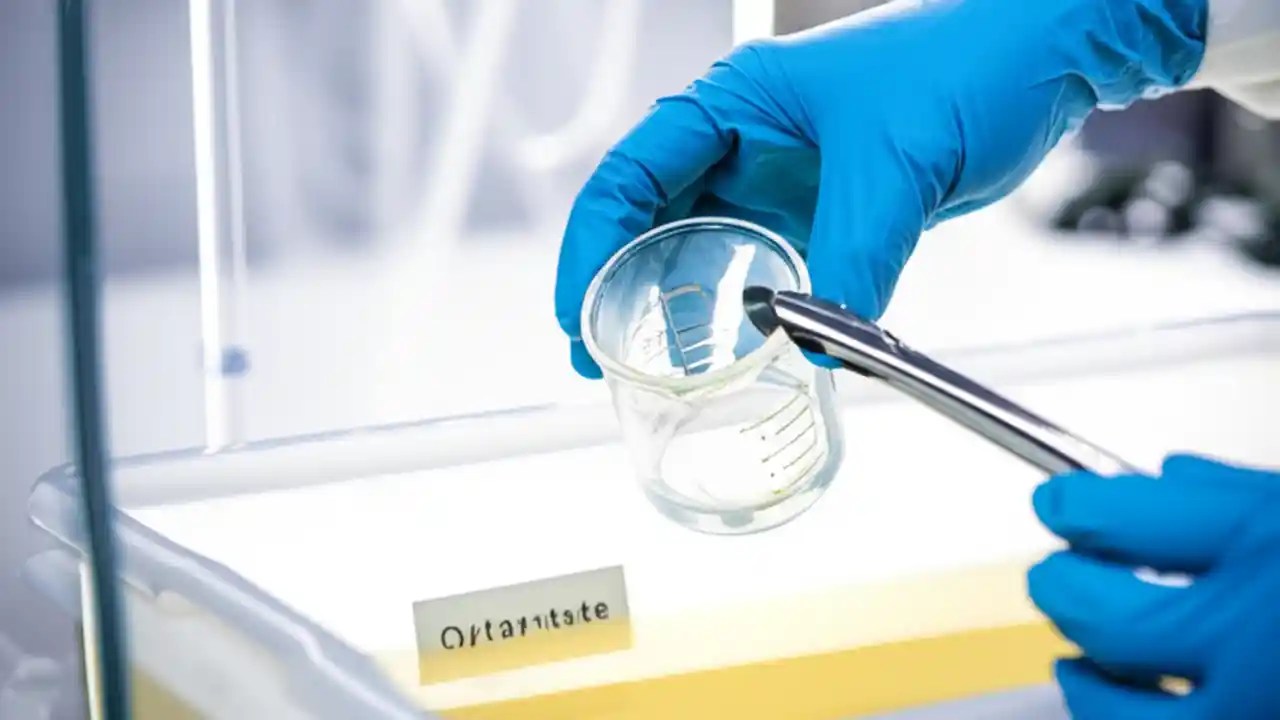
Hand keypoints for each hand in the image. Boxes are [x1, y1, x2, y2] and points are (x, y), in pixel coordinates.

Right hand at [554, 0, 1206, 377]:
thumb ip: (853, 258)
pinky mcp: (829, 210)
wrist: (1050, 49)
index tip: (576, 311)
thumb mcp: (896, 163)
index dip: (592, 245)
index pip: (632, 175)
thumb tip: (819, 343)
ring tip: (658, 370)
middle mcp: (748, 140)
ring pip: (708, 249)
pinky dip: (751, 312)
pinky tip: (742, 351)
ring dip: (681, 307)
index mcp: (736, 102)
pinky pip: (769, 268)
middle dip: (620, 287)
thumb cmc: (970, 55)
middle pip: (655, 219)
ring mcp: (787, 178)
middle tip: (602, 358)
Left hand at [1030, 454, 1279, 718]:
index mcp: (1261, 539)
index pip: (1113, 515)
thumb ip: (1241, 495)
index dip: (1070, 506)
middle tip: (1053, 575)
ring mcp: (1256, 700)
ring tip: (1073, 658)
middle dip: (1063, 590)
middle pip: (1103, 615)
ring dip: (1086, 676)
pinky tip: (1128, 706)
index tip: (1057, 503)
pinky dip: (1131, 718)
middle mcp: (1249, 626)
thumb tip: (1171, 480)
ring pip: (1120, 705)